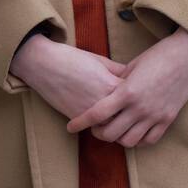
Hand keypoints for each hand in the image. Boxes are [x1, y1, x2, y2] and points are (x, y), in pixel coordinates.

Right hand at [10, 35, 129, 120]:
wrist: (44, 64)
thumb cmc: (72, 58)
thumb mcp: (100, 60)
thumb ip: (118, 70)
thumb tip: (132, 77)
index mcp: (113, 84)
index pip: (136, 97)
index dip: (140, 96)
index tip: (142, 93)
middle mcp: (105, 102)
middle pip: (128, 117)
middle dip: (132, 116)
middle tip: (134, 113)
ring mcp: (91, 113)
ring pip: (114, 128)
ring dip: (118, 126)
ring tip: (120, 121)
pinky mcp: (79, 119)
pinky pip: (97, 128)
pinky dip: (102, 127)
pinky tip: (103, 122)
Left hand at [66, 29, 187, 147]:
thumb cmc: (159, 55)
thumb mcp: (133, 66)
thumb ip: (118, 82)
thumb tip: (106, 92)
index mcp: (127, 91)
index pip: (97, 114)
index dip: (80, 122)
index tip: (71, 127)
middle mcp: (140, 108)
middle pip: (110, 133)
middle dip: (98, 133)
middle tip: (95, 128)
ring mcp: (155, 116)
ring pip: (129, 141)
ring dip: (118, 138)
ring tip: (115, 130)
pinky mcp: (168, 120)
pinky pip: (149, 140)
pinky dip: (138, 139)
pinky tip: (134, 131)